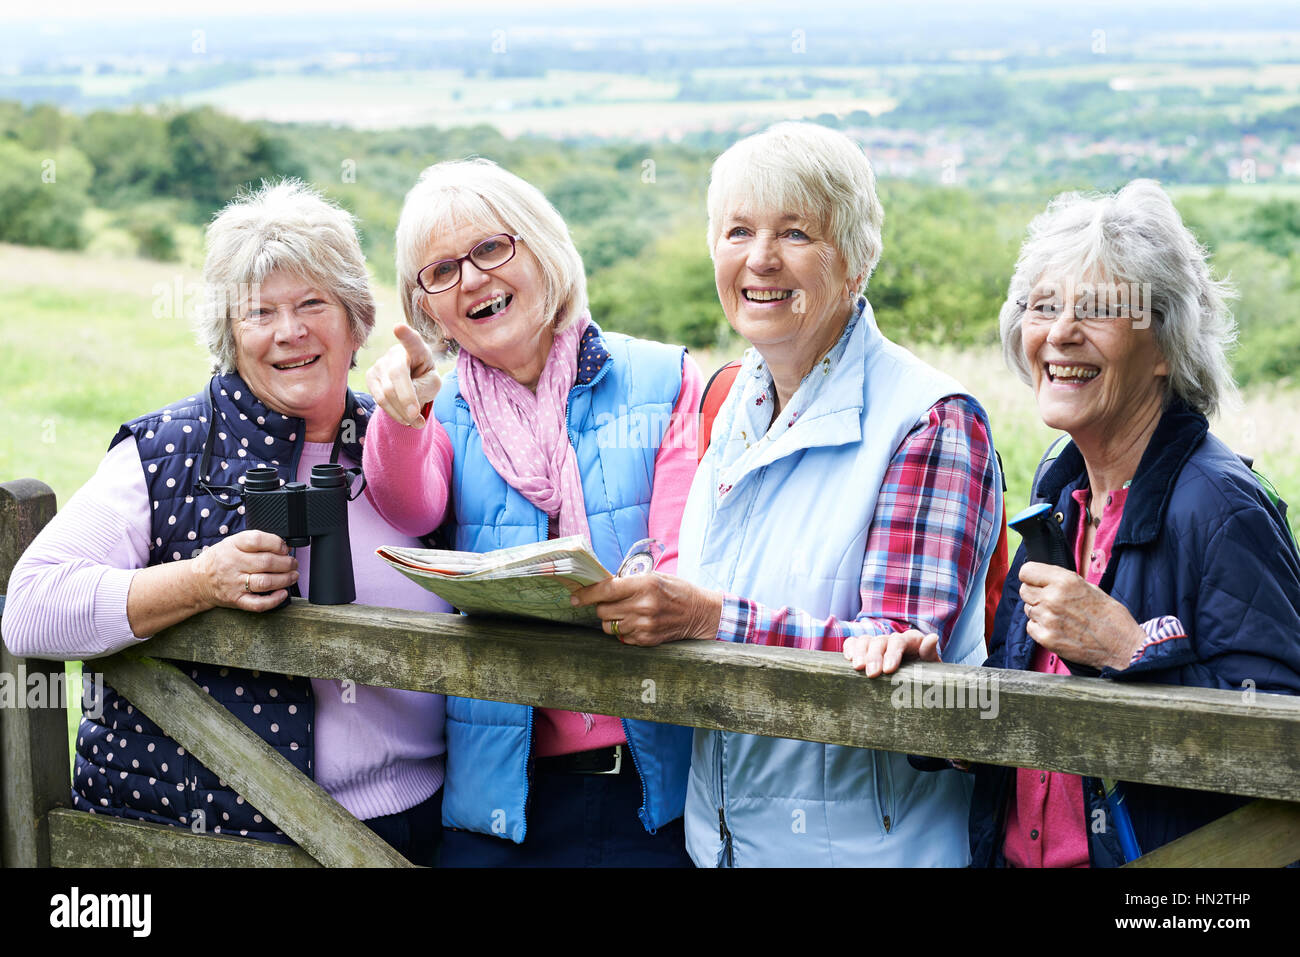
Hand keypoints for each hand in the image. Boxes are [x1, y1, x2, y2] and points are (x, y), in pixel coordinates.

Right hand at [190, 530, 297, 612]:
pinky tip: (283, 593)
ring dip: (285, 579)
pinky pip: (257, 604)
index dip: (276, 543)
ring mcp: (234, 584)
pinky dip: (274, 600)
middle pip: (266, 562)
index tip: (285, 548)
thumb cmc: (220, 560)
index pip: (257, 540)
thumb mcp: (232, 543)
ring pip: (265, 582)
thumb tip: (283, 546)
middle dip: (287, 563)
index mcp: (232, 546)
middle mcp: (233, 564)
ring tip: (293, 576)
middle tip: (293, 563)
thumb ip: (255, 542)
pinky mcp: (236, 600)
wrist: (197, 581)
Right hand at [365, 324, 441, 427]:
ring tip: (416, 422)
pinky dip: (394, 413)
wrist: (411, 386)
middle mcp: (395, 353)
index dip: (406, 335)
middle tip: (417, 419)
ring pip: (387, 392)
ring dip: (402, 412)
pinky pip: (379, 399)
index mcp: (417, 350)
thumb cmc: (424, 380)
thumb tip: (407, 402)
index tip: (399, 327)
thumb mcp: (432, 383)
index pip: (412, 341)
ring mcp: (380, 363)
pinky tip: (405, 419)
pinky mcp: (370, 377)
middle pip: (397, 375)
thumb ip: (422, 388)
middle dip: (407, 399)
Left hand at [569, 574, 722, 646]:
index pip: (606, 590)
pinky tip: (636, 622)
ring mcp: (644, 626)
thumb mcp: (654, 576)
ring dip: (611, 619)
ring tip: (625, 612)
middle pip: (603, 610)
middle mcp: (643, 606)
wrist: (700, 612)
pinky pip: (621, 637)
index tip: (575, 597)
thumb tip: (599, 585)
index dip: (586, 594)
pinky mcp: (646, 640)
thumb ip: (627, 581)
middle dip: (601, 606)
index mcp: (644, 585)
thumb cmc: (676, 590)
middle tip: (610, 601)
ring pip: (609, 626)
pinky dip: (623, 630)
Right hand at [844, 629, 940, 677]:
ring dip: (860, 653)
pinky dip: (849, 648)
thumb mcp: (931, 666)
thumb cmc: (925, 677)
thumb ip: (929, 652)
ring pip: (865, 640)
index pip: (899, 642)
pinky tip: (848, 658)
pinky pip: (853, 643)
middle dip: (874, 657)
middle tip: (871, 674)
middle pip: (880, 641)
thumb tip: (932, 638)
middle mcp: (893, 640)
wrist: (918, 685)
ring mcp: (878, 644)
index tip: (888, 670)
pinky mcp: (866, 650)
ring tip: (857, 667)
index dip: (892, 653)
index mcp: (911, 641)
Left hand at [1018, 562, 1145, 669]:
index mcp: (1064, 581)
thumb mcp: (1088, 587)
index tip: (1035, 581)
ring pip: (1028, 609)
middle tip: (1051, 601)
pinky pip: (1031, 627)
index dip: (1031, 577)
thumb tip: (1043, 578)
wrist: (1121, 645)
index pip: (1026, 571)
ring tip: (1061, 617)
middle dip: (1035, 594)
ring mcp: (1048, 619)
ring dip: (1039, 612)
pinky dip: (1040, 628)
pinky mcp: (1046, 638)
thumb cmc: (1109, 615)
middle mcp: (1052, 597)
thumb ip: (1062, 581)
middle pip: (1024, 590)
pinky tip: (1058, 629)